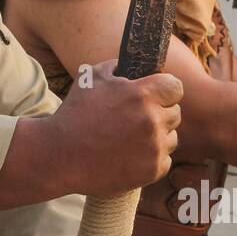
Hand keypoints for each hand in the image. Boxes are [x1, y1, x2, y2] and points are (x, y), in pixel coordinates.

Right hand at [50, 61, 182, 197]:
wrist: (60, 155)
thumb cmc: (75, 114)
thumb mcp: (90, 78)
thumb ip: (116, 66)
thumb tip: (132, 65)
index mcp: (142, 95)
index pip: (176, 87)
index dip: (165, 89)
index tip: (157, 95)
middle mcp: (153, 121)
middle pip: (175, 113)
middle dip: (159, 113)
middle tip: (137, 119)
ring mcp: (154, 148)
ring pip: (172, 138)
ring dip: (158, 136)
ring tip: (132, 139)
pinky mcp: (152, 171)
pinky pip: (165, 160)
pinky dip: (152, 158)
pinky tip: (130, 156)